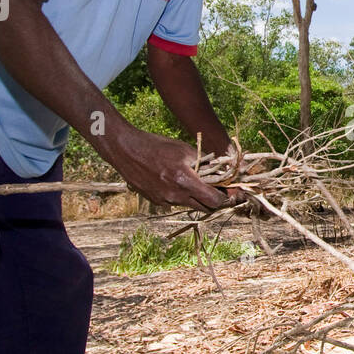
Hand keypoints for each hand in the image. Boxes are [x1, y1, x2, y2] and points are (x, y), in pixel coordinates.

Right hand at [104, 126, 238, 210]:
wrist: (126, 150)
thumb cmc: (156, 146)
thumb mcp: (184, 149)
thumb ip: (204, 162)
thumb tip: (222, 171)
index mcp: (185, 181)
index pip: (214, 200)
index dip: (224, 197)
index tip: (227, 191)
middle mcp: (175, 196)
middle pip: (205, 207)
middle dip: (213, 200)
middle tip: (216, 189)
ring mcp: (164, 201)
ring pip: (190, 206)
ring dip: (197, 198)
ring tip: (195, 183)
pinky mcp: (156, 202)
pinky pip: (175, 203)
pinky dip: (181, 196)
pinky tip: (176, 183)